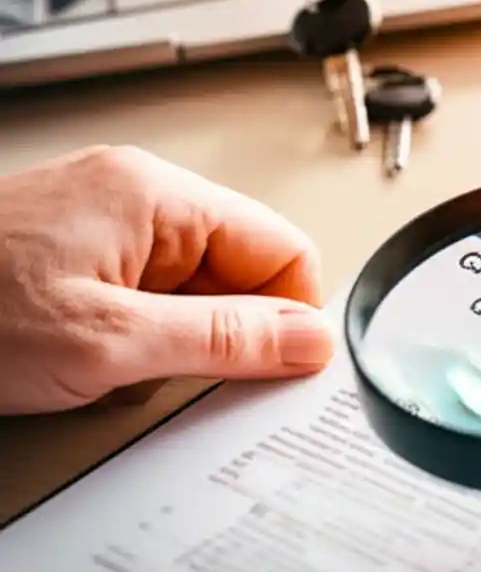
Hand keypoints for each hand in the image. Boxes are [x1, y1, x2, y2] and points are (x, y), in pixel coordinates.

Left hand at [0, 146, 334, 414]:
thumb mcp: (109, 344)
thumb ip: (225, 340)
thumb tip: (309, 339)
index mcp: (157, 195)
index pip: (285, 249)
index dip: (291, 317)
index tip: (275, 369)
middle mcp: (137, 195)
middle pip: (244, 269)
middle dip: (223, 334)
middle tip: (176, 375)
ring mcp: (106, 221)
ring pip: (198, 289)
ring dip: (176, 341)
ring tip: (117, 366)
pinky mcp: (79, 251)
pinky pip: (150, 296)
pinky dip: (138, 339)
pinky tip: (96, 360)